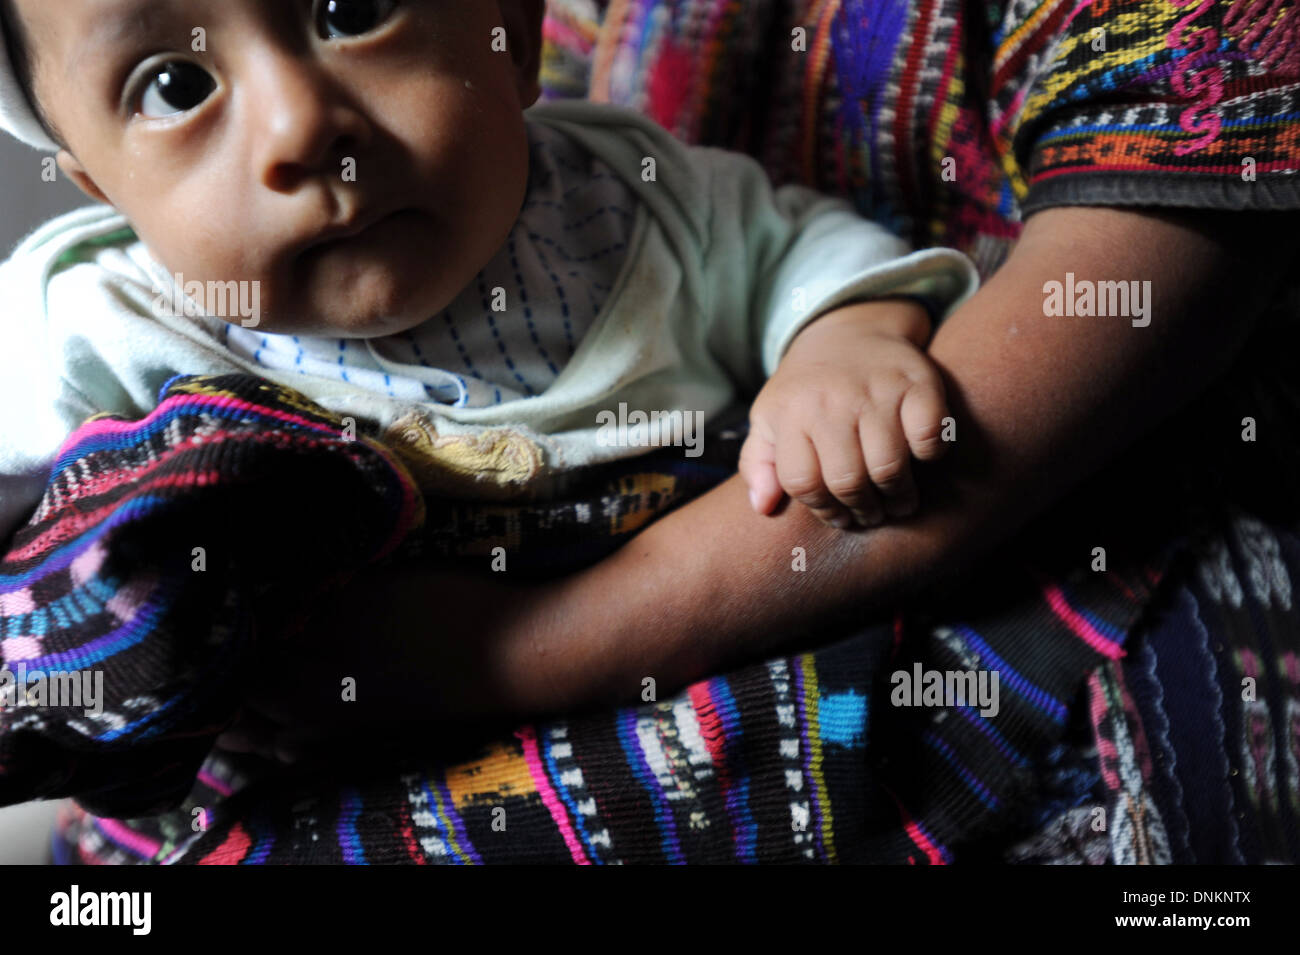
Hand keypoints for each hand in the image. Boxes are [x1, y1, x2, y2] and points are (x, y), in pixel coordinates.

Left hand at [739, 299, 949, 527]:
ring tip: (899, 500)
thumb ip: (758, 465)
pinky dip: (930, 454)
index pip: (802, 482)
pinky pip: (929, 435)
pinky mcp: (917, 381)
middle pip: (847, 480)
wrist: (848, 328)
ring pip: (889, 466)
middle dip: (863, 509)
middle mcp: (831, 400)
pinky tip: (920, 457)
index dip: (822, 509)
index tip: (839, 517)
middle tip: (873, 514)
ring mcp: (875, 390)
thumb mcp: (768, 419)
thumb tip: (763, 507)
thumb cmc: (806, 390)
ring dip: (898, 494)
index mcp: (790, 413)